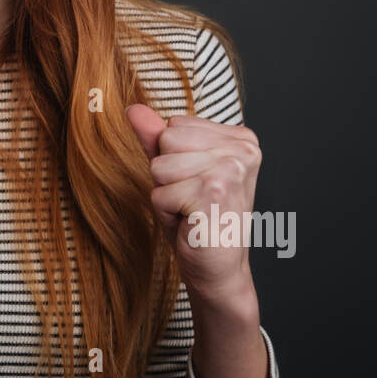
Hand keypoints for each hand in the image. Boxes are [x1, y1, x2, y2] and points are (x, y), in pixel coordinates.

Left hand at [125, 105, 261, 302]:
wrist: (218, 269)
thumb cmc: (197, 219)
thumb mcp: (175, 171)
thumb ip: (156, 137)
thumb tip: (133, 108)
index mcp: (241, 138)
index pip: (174, 125)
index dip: (172, 158)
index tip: (195, 184)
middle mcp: (243, 149)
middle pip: (166, 140)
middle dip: (166, 175)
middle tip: (191, 200)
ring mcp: (231, 169)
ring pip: (160, 166)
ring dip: (165, 194)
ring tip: (190, 211)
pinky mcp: (214, 192)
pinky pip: (159, 192)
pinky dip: (166, 213)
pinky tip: (190, 224)